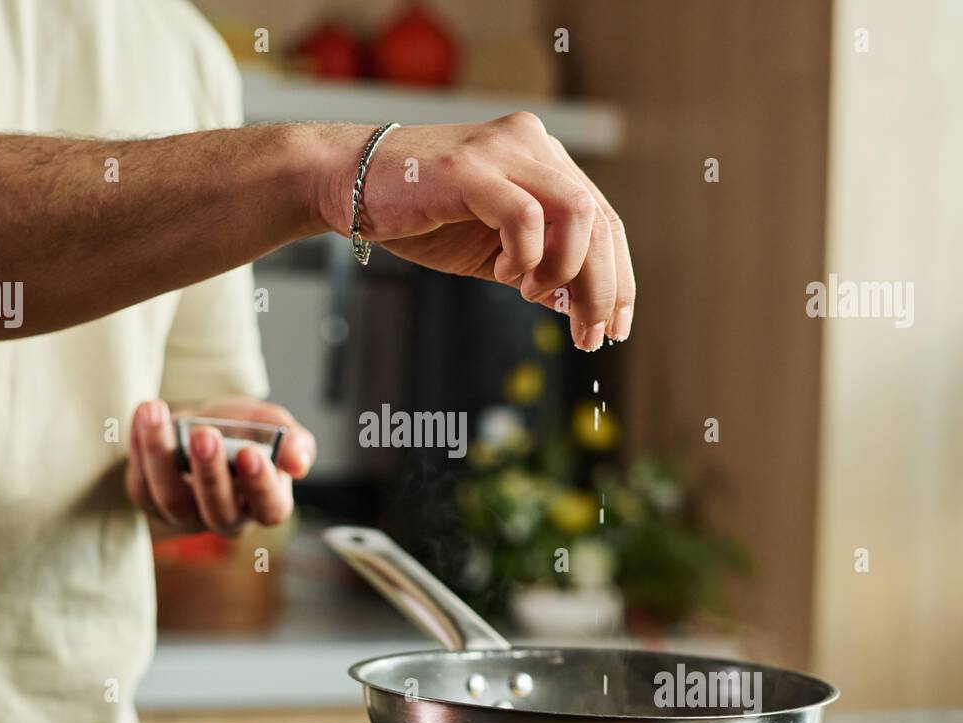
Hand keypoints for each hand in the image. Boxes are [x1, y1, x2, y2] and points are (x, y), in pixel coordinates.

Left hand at [125, 397, 314, 535]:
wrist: (201, 424)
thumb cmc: (241, 430)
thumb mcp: (270, 425)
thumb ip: (291, 439)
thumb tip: (298, 463)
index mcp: (264, 503)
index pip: (269, 507)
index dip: (260, 485)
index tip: (250, 452)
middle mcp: (226, 517)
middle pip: (219, 511)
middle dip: (210, 473)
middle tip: (205, 434)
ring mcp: (186, 515)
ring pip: (172, 500)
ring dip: (161, 455)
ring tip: (157, 414)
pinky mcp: (150, 502)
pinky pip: (141, 485)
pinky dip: (138, 447)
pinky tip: (143, 415)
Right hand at [316, 113, 634, 350]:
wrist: (345, 183)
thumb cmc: (416, 215)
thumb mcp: (490, 253)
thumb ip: (537, 272)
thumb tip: (580, 308)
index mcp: (543, 161)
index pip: (604, 219)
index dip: (617, 277)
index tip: (614, 326)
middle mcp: (532, 146)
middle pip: (600, 220)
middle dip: (603, 288)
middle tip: (590, 337)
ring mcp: (504, 152)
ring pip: (578, 213)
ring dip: (566, 270)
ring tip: (531, 294)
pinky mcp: (472, 170)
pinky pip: (525, 216)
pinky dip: (525, 256)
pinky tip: (505, 274)